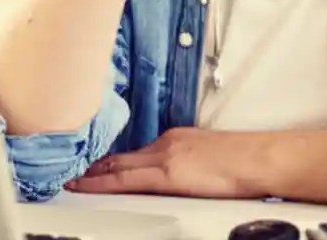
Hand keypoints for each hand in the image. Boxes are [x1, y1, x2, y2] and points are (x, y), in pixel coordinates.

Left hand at [63, 127, 268, 198]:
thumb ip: (184, 159)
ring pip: (117, 166)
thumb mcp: (206, 153)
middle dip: (95, 164)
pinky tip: (87, 186)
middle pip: (121, 155)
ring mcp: (164, 158)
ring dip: (93, 174)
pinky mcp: (167, 174)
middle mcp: (165, 144)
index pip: (134, 150)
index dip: (110, 158)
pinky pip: (125, 180)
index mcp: (174, 139)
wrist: (256, 160)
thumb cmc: (242, 161)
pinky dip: (102, 183)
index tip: (92, 162)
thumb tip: (173, 172)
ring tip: (71, 180)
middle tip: (70, 170)